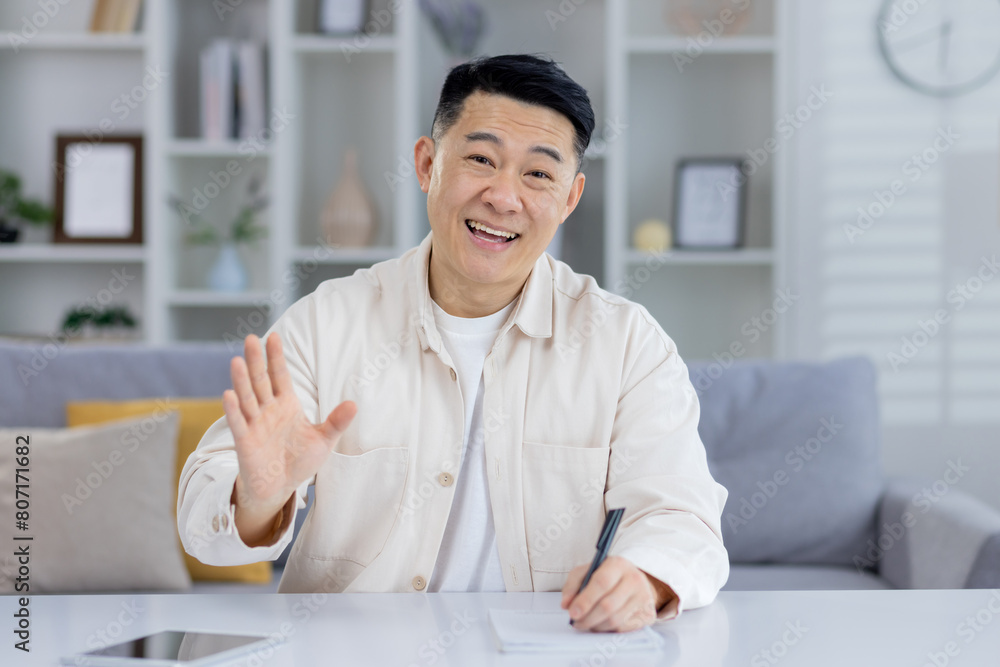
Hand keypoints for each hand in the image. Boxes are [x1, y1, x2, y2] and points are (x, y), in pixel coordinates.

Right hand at [225, 333, 356, 545]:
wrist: (280, 487)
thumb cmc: (300, 460)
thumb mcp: (324, 440)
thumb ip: (337, 422)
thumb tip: (355, 404)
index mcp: (287, 405)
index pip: (280, 376)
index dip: (276, 357)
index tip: (273, 336)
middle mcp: (268, 410)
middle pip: (260, 381)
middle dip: (256, 361)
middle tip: (251, 338)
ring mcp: (255, 424)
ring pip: (247, 398)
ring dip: (241, 381)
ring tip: (237, 361)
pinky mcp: (245, 442)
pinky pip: (238, 424)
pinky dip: (232, 410)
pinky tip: (228, 395)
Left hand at [560, 556, 674, 631]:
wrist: (632, 580)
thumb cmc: (605, 576)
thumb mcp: (587, 571)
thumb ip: (573, 585)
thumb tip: (566, 604)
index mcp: (618, 564)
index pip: (601, 583)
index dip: (585, 600)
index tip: (572, 612)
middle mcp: (635, 579)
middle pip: (608, 605)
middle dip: (588, 618)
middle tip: (576, 622)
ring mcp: (644, 597)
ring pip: (615, 620)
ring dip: (596, 626)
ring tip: (585, 624)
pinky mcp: (648, 614)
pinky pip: (623, 629)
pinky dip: (607, 630)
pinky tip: (600, 625)